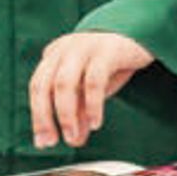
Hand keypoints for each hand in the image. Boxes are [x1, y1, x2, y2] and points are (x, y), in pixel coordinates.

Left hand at [29, 31, 153, 148]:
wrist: (139, 33)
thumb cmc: (110, 62)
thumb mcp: (90, 88)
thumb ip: (80, 111)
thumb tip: (73, 140)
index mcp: (54, 57)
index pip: (37, 87)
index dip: (37, 115)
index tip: (43, 141)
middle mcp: (63, 50)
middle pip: (43, 84)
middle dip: (44, 116)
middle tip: (52, 142)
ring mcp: (82, 48)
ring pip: (64, 83)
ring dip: (66, 114)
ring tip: (73, 138)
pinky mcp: (105, 51)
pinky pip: (93, 80)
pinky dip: (91, 104)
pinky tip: (95, 123)